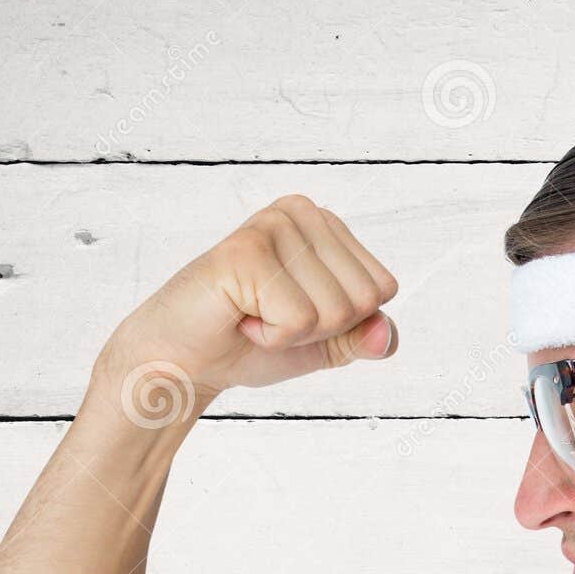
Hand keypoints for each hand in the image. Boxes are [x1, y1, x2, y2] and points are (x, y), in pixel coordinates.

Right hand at [98, 194, 399, 406]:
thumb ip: (364, 337)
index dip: (345, 322)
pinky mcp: (247, 251)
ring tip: (252, 314)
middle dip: (322, 329)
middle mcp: (303, 211)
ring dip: (293, 334)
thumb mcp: (326, 343)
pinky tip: (238, 316)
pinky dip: (271, 337)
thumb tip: (387, 334)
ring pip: (335, 311)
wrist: (186, 362)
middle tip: (271, 316)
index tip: (297, 315)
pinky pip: (299, 320)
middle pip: (364, 299)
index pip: (383, 288)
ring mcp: (273, 226)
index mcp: (326, 223)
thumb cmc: (252, 343)